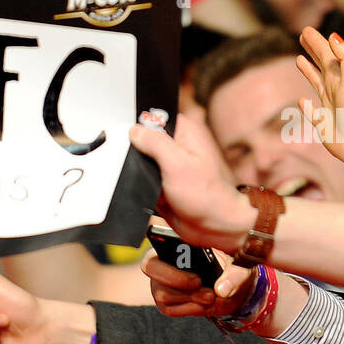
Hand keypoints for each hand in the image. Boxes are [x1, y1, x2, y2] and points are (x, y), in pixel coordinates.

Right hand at [129, 122, 253, 253]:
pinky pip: (142, 177)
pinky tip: (146, 190)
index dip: (138, 127)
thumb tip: (135, 129)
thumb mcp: (178, 164)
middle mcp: (176, 145)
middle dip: (136, 152)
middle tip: (143, 166)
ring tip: (150, 181)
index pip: (153, 117)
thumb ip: (155, 144)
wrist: (214, 226)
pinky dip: (140, 184)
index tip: (130, 139)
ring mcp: (168, 163)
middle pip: (142, 139)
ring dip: (138, 170)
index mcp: (184, 131)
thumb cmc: (207, 196)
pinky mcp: (162, 181)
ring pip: (140, 160)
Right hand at [142, 249, 256, 317]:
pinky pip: (168, 308)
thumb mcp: (242, 268)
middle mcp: (165, 260)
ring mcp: (161, 282)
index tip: (188, 259)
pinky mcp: (165, 302)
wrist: (235, 291)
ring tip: (209, 296)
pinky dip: (189, 309)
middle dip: (178, 279)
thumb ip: (235, 275)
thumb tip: (221, 290)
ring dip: (188, 297)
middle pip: (151, 267)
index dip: (164, 245)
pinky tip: (203, 304)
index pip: (157, 237)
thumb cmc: (233, 269)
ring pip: (162, 292)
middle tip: (200, 283)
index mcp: (180, 242)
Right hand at [297, 27, 343, 177]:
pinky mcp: (323, 122)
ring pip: (316, 82)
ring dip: (308, 70)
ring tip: (299, 59)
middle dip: (313, 49)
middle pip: (322, 63)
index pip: (328, 53)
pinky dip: (305, 104)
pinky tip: (301, 100)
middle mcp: (335, 88)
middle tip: (302, 36)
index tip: (306, 30)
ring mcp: (329, 105)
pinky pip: (311, 110)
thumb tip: (333, 36)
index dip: (317, 41)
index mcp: (342, 76)